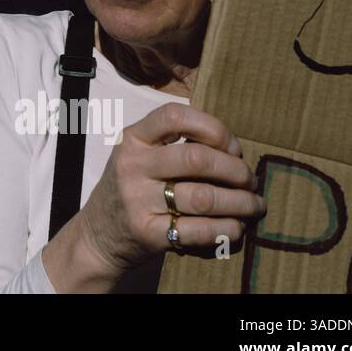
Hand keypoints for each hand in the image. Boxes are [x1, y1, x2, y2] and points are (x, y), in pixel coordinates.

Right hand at [64, 103, 264, 283]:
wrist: (97, 234)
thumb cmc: (131, 188)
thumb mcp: (138, 155)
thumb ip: (173, 144)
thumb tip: (234, 150)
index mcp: (132, 138)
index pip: (174, 116)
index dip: (213, 127)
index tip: (232, 147)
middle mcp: (132, 165)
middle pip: (197, 158)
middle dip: (236, 170)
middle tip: (250, 180)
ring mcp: (137, 200)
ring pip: (204, 197)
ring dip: (240, 202)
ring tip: (254, 205)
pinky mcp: (147, 232)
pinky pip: (199, 230)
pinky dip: (227, 229)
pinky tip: (236, 227)